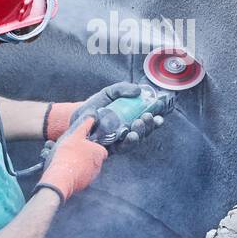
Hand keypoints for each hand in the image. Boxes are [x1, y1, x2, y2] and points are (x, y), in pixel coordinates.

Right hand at [37, 117, 107, 199]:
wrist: (61, 176)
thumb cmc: (68, 154)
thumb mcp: (75, 135)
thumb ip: (84, 126)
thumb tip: (91, 117)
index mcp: (100, 153)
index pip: (100, 148)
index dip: (91, 146)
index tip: (82, 145)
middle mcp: (99, 166)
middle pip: (92, 157)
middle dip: (83, 154)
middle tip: (71, 151)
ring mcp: (91, 176)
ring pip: (85, 167)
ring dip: (77, 163)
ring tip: (65, 159)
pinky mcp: (83, 184)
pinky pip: (80, 176)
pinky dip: (74, 172)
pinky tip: (64, 169)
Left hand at [45, 82, 164, 150]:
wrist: (77, 117)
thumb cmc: (95, 105)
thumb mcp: (109, 93)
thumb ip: (122, 89)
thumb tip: (138, 90)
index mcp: (130, 117)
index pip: (147, 120)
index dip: (155, 119)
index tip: (160, 115)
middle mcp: (128, 130)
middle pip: (144, 131)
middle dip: (149, 125)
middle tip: (147, 117)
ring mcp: (120, 140)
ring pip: (136, 140)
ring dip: (141, 133)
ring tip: (139, 124)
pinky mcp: (111, 148)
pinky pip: (123, 147)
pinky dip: (129, 142)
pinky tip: (131, 135)